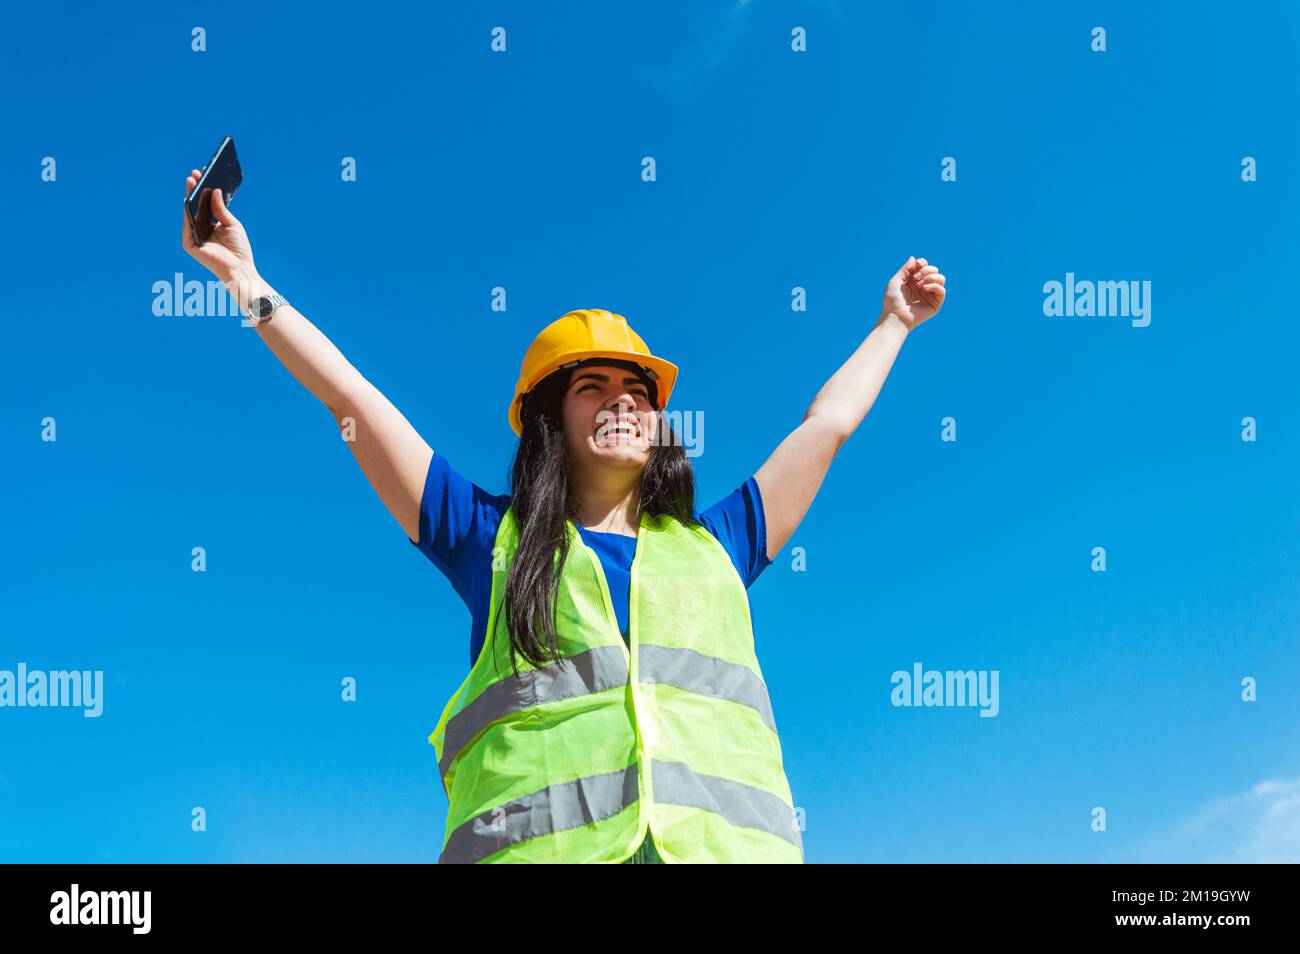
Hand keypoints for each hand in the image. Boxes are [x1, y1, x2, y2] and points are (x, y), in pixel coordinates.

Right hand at [181, 167, 257, 287]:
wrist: (239, 268)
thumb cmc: (238, 249)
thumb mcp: (231, 224)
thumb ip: (221, 208)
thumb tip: (214, 189)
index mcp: (212, 224)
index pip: (206, 204)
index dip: (206, 189)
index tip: (206, 173)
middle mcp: (201, 228)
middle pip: (197, 205)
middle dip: (197, 188)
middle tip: (196, 173)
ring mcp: (193, 235)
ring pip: (190, 211)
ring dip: (191, 195)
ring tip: (193, 179)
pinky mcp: (189, 243)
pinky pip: (187, 222)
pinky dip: (188, 210)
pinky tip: (190, 197)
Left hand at [881, 256, 946, 330]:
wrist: (895, 316)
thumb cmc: (892, 301)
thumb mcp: (896, 281)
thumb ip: (905, 269)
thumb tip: (914, 258)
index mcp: (914, 281)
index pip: (925, 267)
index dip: (923, 263)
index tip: (918, 265)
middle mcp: (923, 287)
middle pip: (934, 270)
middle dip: (927, 269)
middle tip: (916, 277)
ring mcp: (930, 295)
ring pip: (941, 278)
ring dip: (931, 277)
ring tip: (919, 284)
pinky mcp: (936, 303)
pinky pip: (942, 290)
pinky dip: (934, 285)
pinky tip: (923, 288)